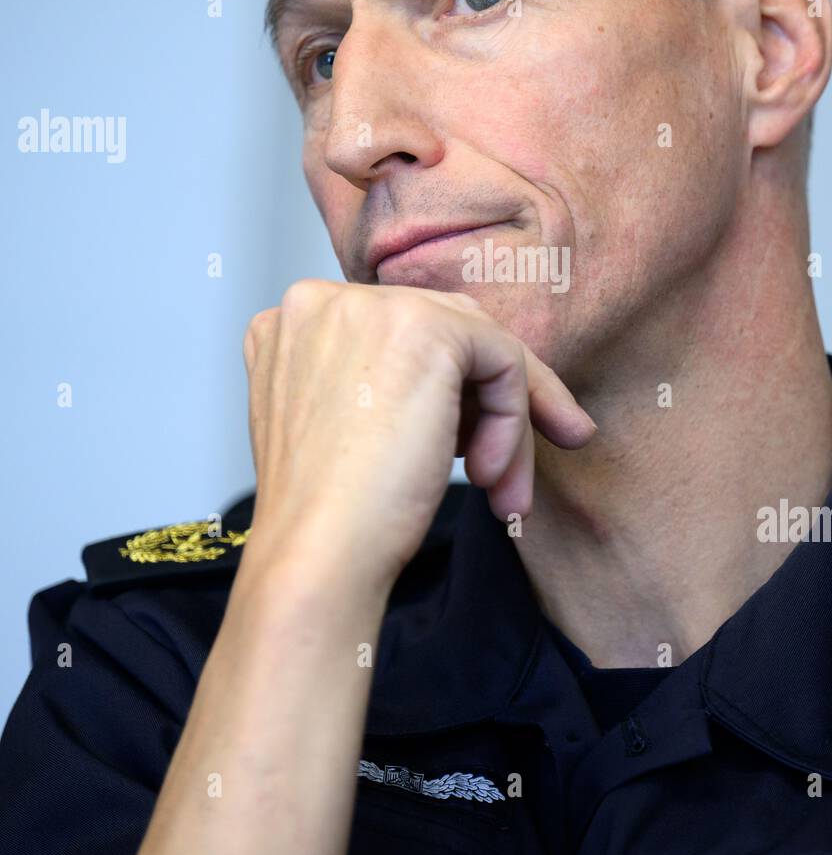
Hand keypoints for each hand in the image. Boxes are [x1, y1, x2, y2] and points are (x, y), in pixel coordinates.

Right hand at [242, 281, 594, 590]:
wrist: (318, 552)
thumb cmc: (332, 515)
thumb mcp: (351, 429)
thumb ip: (389, 387)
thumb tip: (477, 393)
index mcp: (296, 325)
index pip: (401, 337)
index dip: (451, 397)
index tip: (483, 455)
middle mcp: (324, 302)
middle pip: (446, 333)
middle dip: (492, 405)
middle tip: (513, 475)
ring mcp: (370, 306)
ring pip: (478, 349)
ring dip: (507, 425)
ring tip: (504, 493)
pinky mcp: (424, 326)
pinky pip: (503, 361)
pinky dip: (512, 421)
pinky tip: (489, 476)